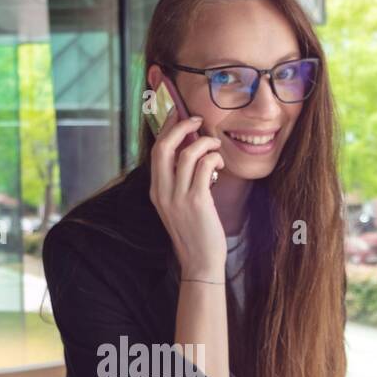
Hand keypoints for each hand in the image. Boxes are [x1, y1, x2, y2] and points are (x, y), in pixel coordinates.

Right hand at [148, 113, 226, 280]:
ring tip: (215, 148)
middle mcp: (163, 192)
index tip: (178, 114)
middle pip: (164, 146)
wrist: (200, 262)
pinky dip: (214, 158)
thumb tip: (191, 154)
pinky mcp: (196, 201)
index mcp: (156, 191)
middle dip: (181, 126)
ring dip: (205, 143)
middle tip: (197, 121)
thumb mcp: (178, 206)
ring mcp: (178, 197)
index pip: (156, 151)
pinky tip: (220, 165)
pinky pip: (204, 166)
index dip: (166, 128)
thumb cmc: (194, 233)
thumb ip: (179, 183)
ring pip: (187, 153)